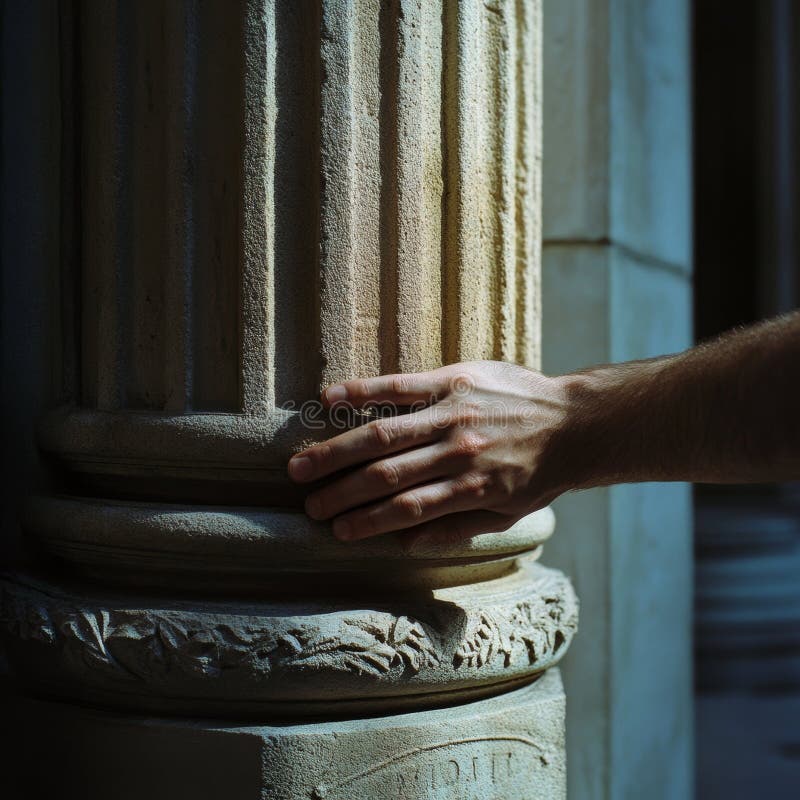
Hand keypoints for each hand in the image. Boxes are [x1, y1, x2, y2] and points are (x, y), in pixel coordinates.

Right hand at [287, 361, 569, 543]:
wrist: (576, 422)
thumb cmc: (539, 473)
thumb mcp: (507, 513)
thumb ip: (455, 528)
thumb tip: (403, 543)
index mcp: (470, 487)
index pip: (405, 510)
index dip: (366, 523)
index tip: (336, 531)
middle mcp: (457, 451)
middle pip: (385, 475)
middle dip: (340, 493)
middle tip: (308, 504)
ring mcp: (452, 412)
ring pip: (382, 435)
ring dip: (337, 452)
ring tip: (301, 466)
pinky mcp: (453, 379)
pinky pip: (400, 385)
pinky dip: (361, 391)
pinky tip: (327, 398)